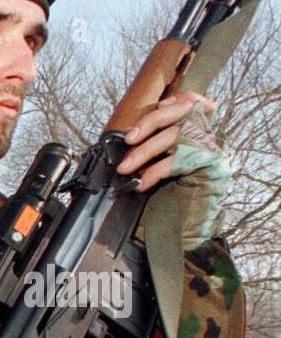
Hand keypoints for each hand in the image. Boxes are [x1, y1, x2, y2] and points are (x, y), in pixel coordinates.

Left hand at [118, 91, 229, 248]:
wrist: (182, 237)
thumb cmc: (166, 205)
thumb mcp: (154, 170)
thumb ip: (150, 150)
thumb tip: (125, 140)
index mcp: (195, 136)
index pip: (191, 104)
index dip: (176, 101)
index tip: (157, 105)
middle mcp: (207, 140)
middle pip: (184, 112)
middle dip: (152, 121)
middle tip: (128, 139)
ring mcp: (212, 154)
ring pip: (178, 135)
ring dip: (145, 150)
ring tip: (125, 168)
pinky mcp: (213, 170)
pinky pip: (180, 160)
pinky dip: (155, 170)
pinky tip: (141, 184)